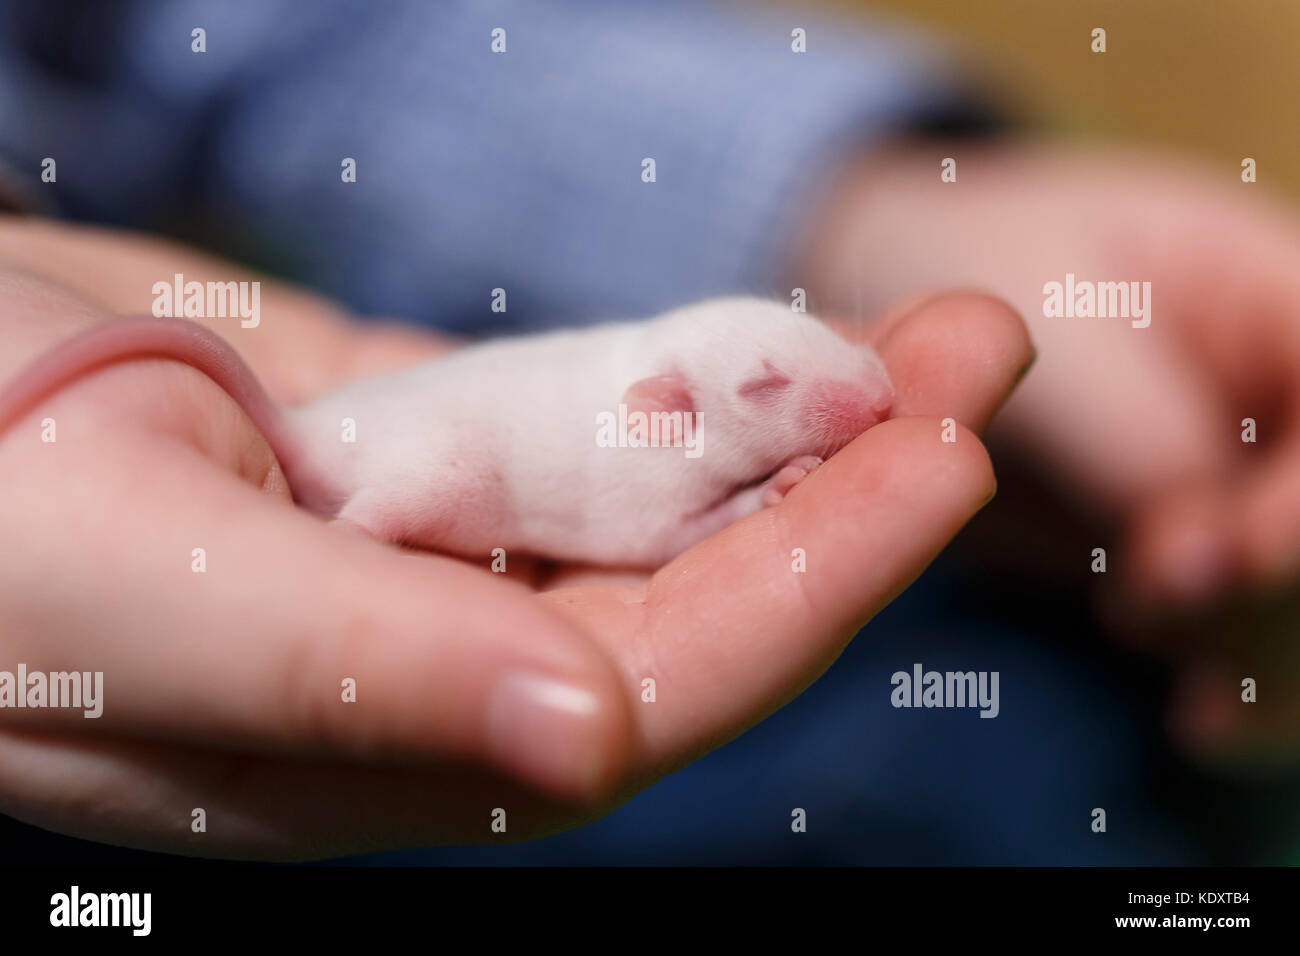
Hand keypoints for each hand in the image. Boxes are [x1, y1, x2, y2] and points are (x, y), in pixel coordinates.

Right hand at [0, 230, 1028, 857]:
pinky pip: (590, 413)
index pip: (655, 683)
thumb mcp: (136, 591)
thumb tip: (585, 736)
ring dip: (800, 414)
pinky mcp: (425, 442)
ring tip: (934, 326)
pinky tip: (786, 334)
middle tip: (980, 351)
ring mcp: (442, 544)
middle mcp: (443, 657)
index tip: (942, 454)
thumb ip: (350, 673)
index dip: (810, 579)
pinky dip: (689, 371)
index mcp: (389, 738)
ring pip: (666, 496)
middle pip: (699, 588)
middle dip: (852, 481)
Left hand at [796, 142, 1299, 755]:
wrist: (911, 303)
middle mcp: (1290, 400)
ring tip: (1199, 703)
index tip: (1220, 554)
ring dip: (1277, 663)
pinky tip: (1205, 727)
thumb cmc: (967, 263)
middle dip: (1281, 596)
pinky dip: (1255, 696)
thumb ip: (1128, 429)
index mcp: (1285, 296)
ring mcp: (1262, 486)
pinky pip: (1268, 641)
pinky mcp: (1211, 558)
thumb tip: (1202, 563)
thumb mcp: (1030, 306)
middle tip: (1163, 610)